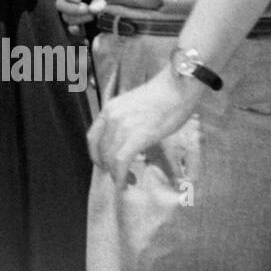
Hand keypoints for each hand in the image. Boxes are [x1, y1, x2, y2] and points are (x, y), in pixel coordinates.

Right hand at [54, 0, 104, 34]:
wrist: (125, 4)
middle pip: (60, 3)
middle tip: (88, 10)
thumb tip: (94, 8)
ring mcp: (74, 11)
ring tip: (93, 18)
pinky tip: (85, 29)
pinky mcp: (79, 23)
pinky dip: (78, 30)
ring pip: (65, 17)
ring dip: (78, 19)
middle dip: (73, 9)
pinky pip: (72, 28)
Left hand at [88, 68, 200, 185]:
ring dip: (116, 175)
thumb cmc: (162, 97)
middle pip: (100, 150)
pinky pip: (121, 161)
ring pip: (110, 158)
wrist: (177, 88)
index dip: (96, 155)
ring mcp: (123, 126)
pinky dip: (120, 176)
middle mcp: (111, 117)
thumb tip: (126, 142)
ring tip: (127, 180)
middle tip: (119, 176)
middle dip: (107, 167)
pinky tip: (126, 183)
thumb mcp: (134, 107)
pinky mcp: (137, 136)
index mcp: (109, 109)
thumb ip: (125, 122)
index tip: (104, 165)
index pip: (92, 137)